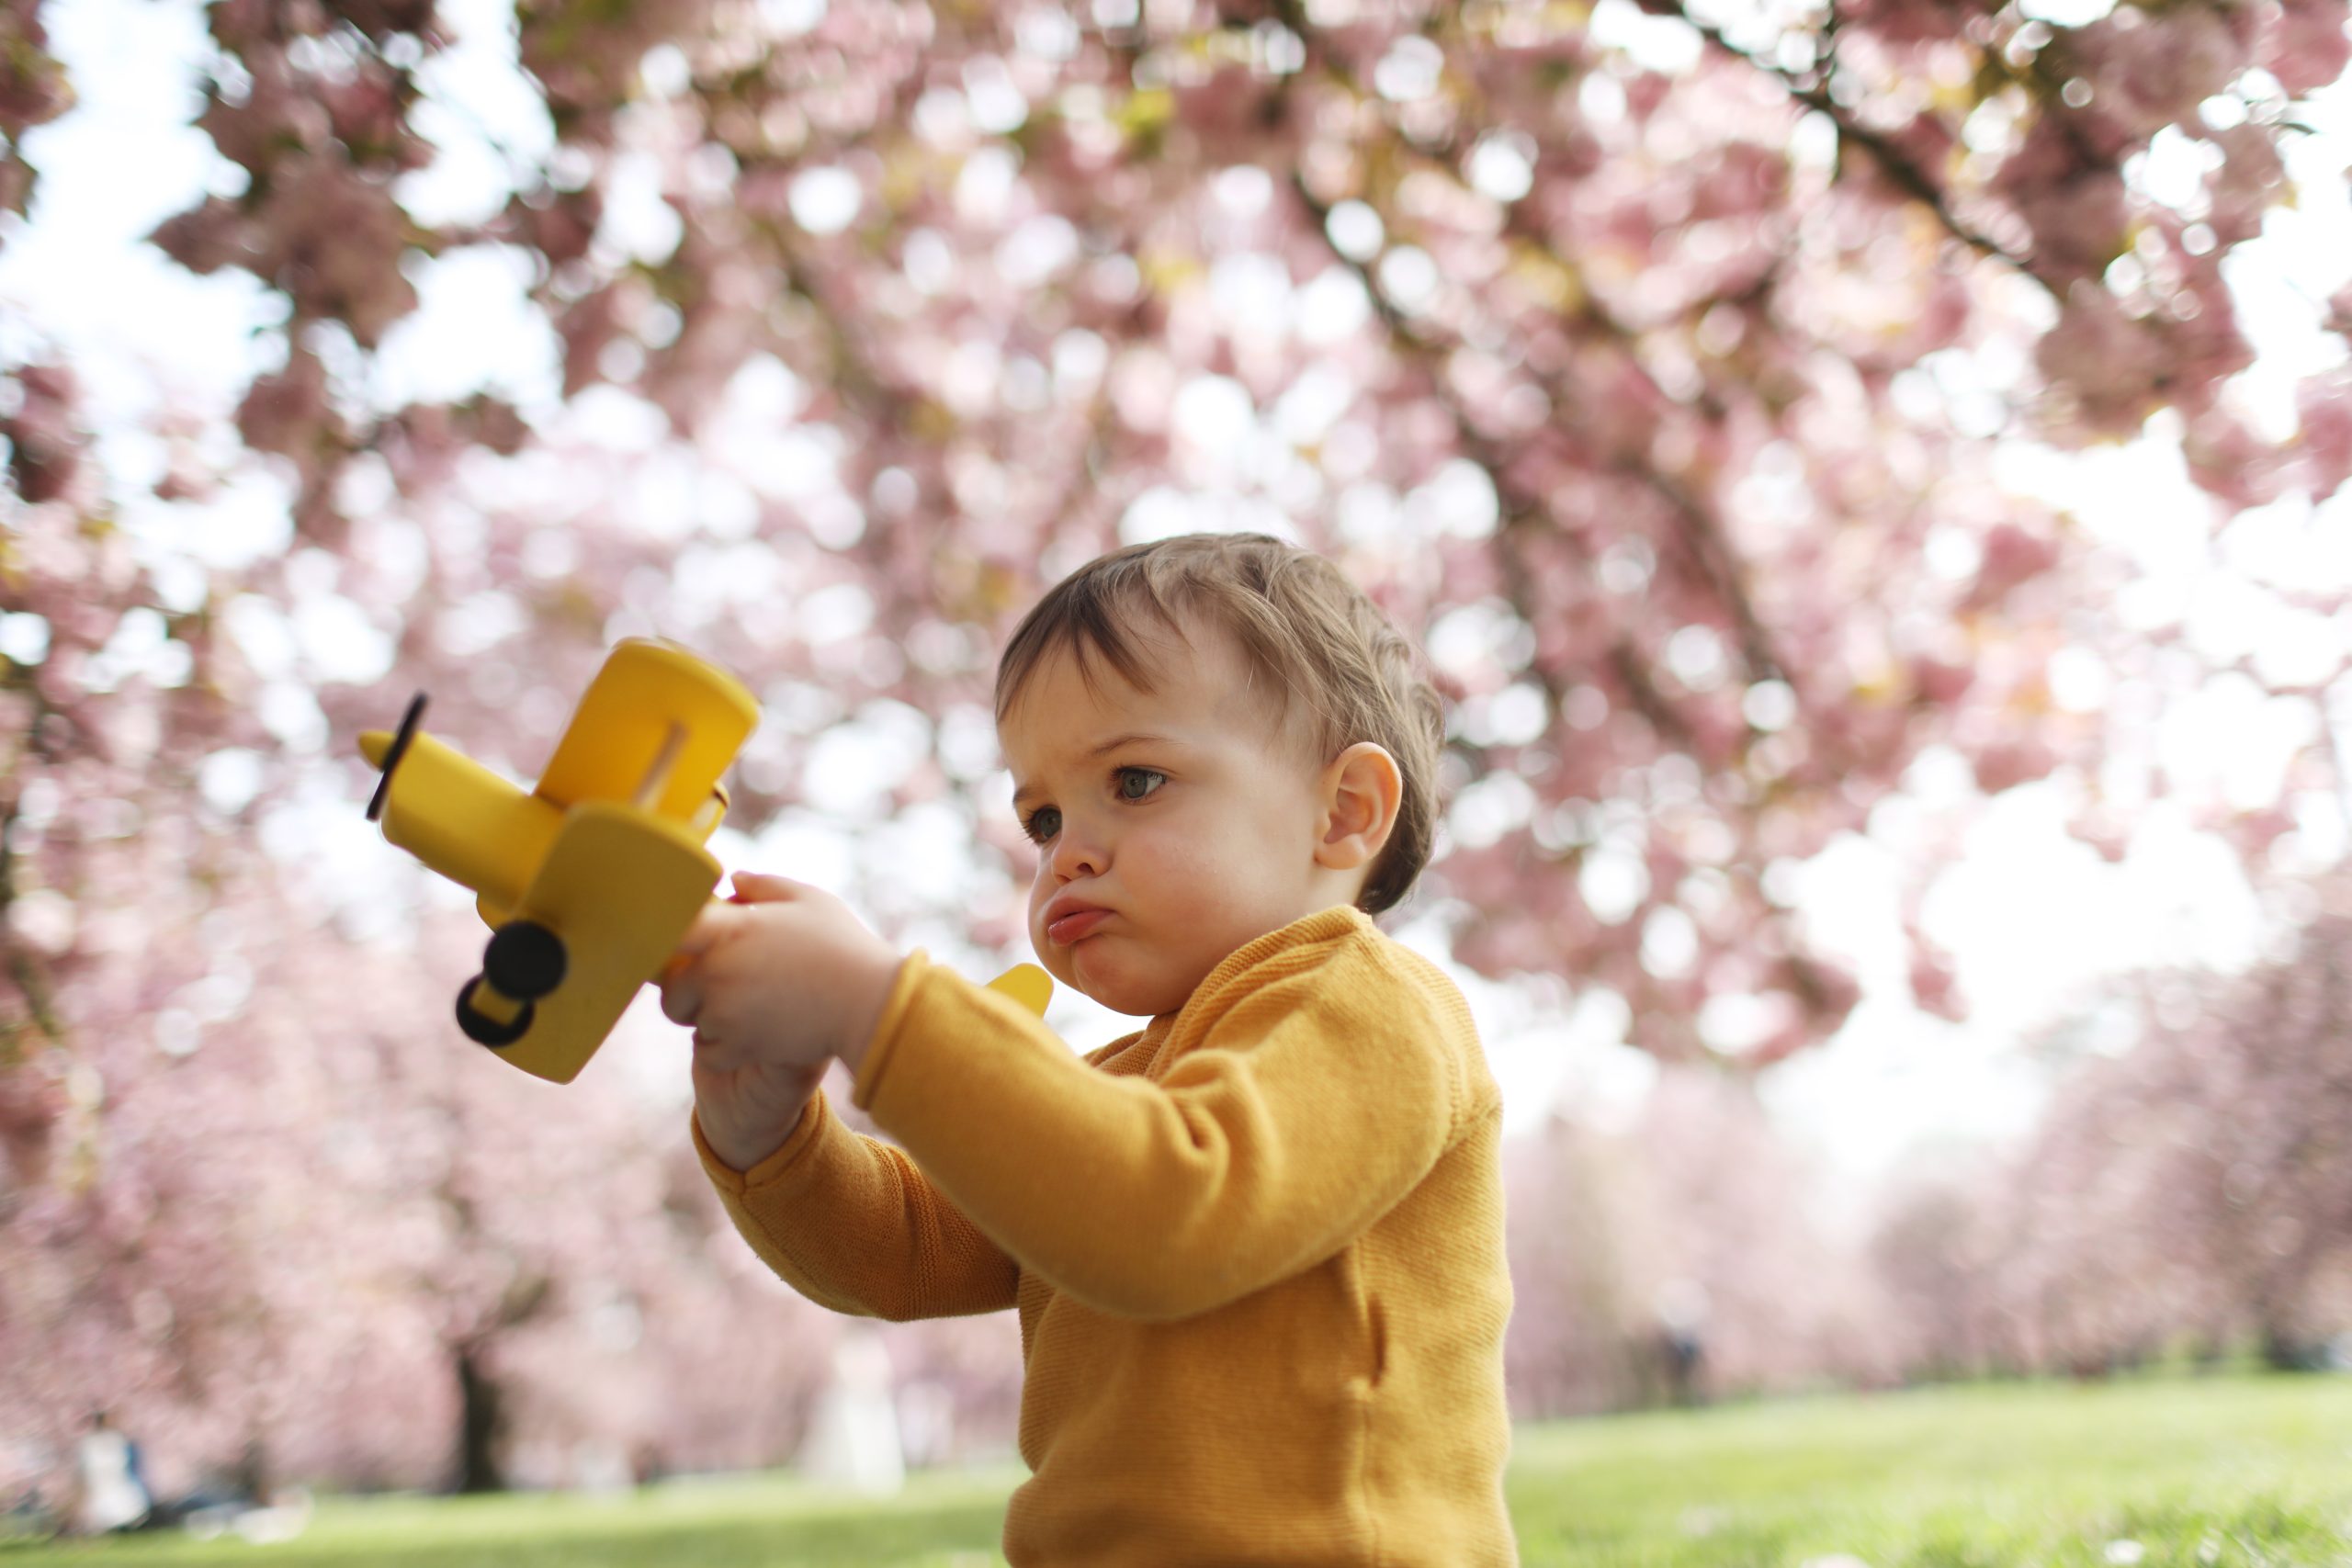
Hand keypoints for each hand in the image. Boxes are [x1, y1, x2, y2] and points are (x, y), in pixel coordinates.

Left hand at [659, 872, 903, 1169]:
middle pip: (671, 987)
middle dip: (688, 990)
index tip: (682, 942)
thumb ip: (763, 886)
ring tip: (751, 1007)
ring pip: (692, 1022)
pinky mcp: (736, 1045)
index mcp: (731, 928)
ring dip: (711, 1019)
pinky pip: (709, 1051)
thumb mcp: (808, 899)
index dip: (667, 936)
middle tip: (721, 986)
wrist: (869, 1005)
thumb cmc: (843, 947)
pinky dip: (724, 1047)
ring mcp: (724, 1011)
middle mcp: (718, 969)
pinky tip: (756, 1031)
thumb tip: (732, 881)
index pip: (670, 928)